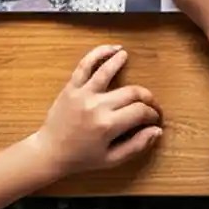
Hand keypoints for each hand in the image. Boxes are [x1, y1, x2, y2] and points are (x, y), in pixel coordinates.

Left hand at [30, 45, 162, 177]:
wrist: (50, 152)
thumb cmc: (82, 158)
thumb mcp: (112, 159)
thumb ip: (137, 145)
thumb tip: (157, 130)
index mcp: (108, 125)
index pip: (140, 111)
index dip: (152, 113)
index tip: (154, 117)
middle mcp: (97, 106)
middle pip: (131, 92)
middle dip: (146, 97)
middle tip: (150, 102)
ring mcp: (83, 94)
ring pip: (107, 71)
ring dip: (119, 62)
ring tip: (127, 56)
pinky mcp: (71, 88)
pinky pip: (84, 66)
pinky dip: (97, 54)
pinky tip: (109, 49)